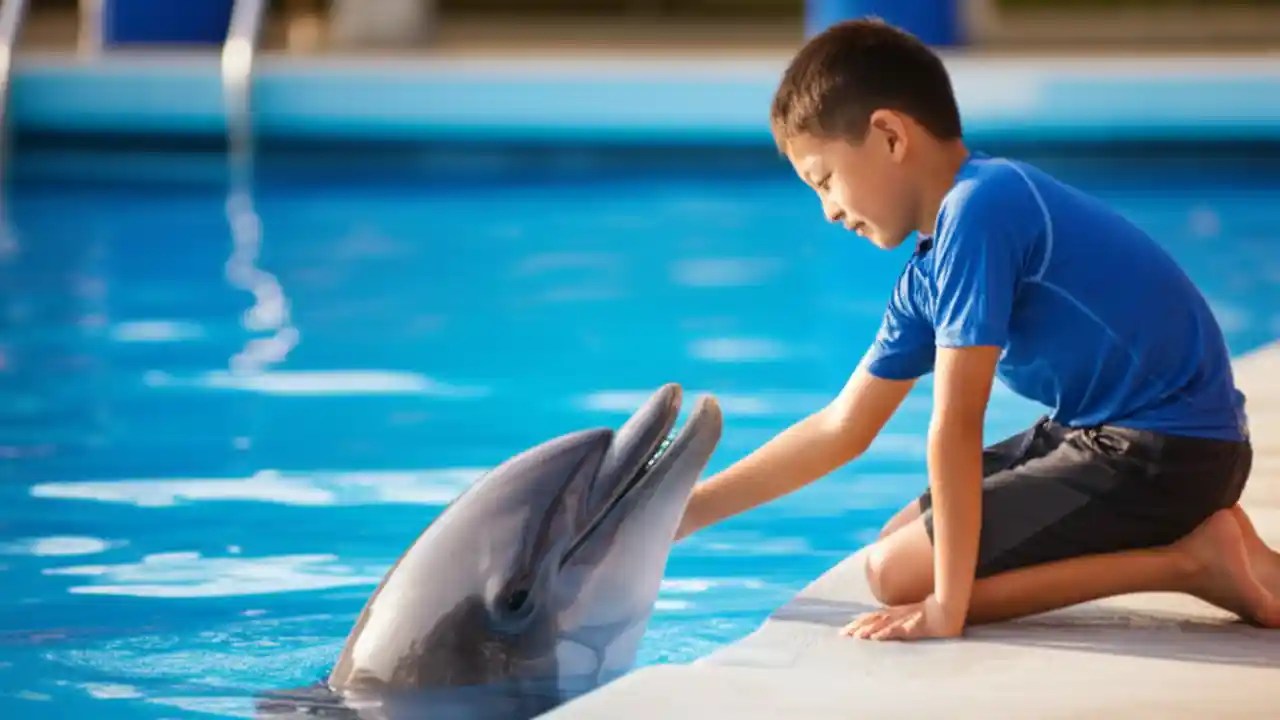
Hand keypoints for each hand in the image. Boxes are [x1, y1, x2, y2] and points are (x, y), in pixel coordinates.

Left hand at [839, 595, 963, 640]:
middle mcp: (897, 615)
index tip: (846, 630)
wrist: (949, 608)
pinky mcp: (914, 626)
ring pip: (882, 624)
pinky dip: (886, 633)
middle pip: (873, 619)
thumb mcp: (913, 615)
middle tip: (843, 635)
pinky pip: (898, 629)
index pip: (873, 616)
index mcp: (895, 613)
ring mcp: (905, 619)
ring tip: (856, 637)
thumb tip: (890, 627)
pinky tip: (876, 638)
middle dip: (857, 626)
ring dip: (868, 630)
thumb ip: (901, 620)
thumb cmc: (933, 613)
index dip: (859, 622)